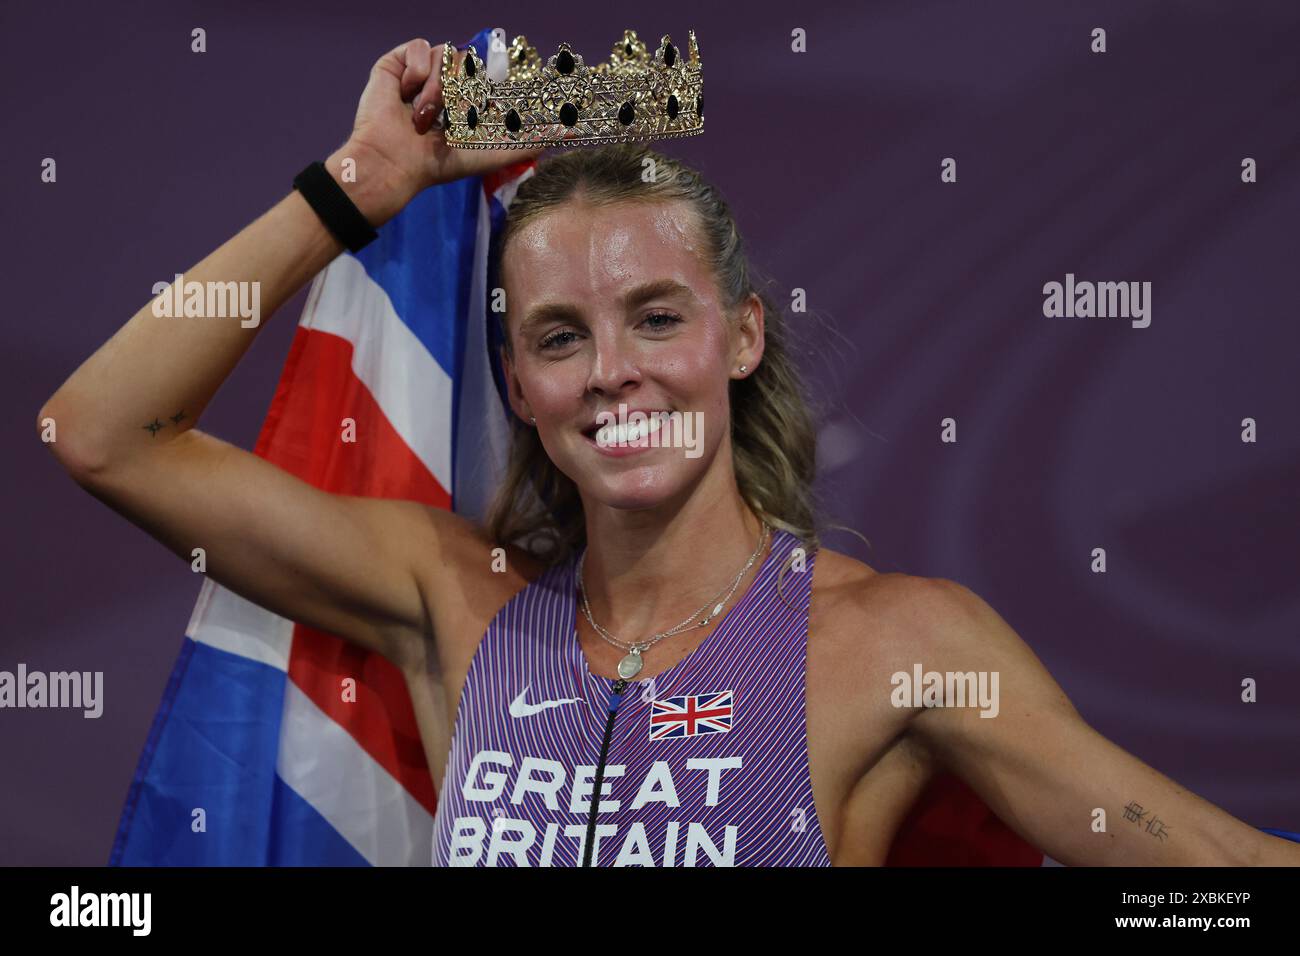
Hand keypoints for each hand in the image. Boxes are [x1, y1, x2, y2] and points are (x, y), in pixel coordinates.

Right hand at [340, 38, 545, 216]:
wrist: (397, 161)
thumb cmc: (441, 164)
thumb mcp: (495, 153)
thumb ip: (531, 142)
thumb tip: (572, 132)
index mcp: (466, 102)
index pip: (487, 74)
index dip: (499, 70)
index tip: (512, 73)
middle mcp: (445, 85)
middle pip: (469, 61)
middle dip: (463, 89)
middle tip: (451, 117)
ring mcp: (421, 74)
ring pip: (446, 53)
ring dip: (439, 86)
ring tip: (424, 116)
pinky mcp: (396, 65)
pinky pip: (418, 47)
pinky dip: (416, 70)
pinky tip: (408, 94)